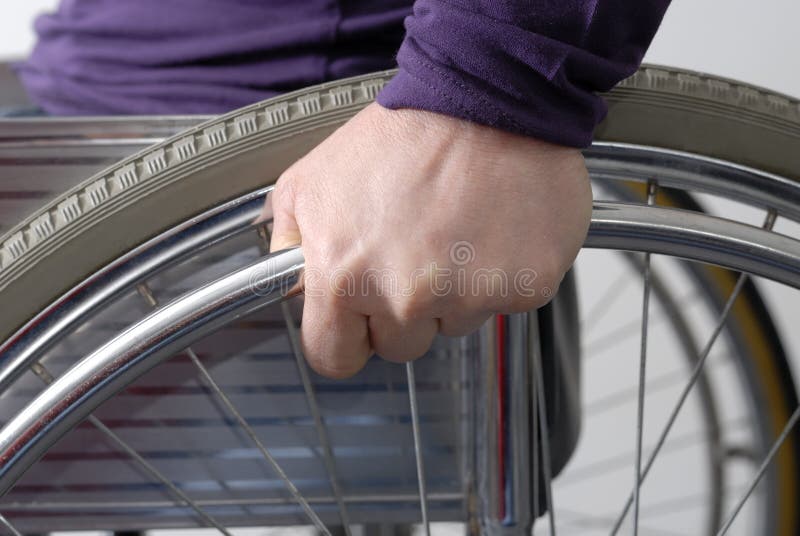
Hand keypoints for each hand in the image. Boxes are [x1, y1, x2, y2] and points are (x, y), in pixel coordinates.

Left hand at [265, 102, 591, 377]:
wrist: (487, 98)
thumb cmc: (404, 135)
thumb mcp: (311, 179)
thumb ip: (287, 240)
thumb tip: (292, 283)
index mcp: (345, 277)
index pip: (334, 357)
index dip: (345, 338)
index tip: (358, 321)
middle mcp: (406, 297)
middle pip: (399, 346)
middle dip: (403, 310)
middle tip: (414, 248)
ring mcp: (468, 296)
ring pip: (453, 325)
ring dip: (453, 291)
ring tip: (455, 228)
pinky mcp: (522, 286)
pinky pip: (503, 304)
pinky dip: (499, 274)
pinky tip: (492, 230)